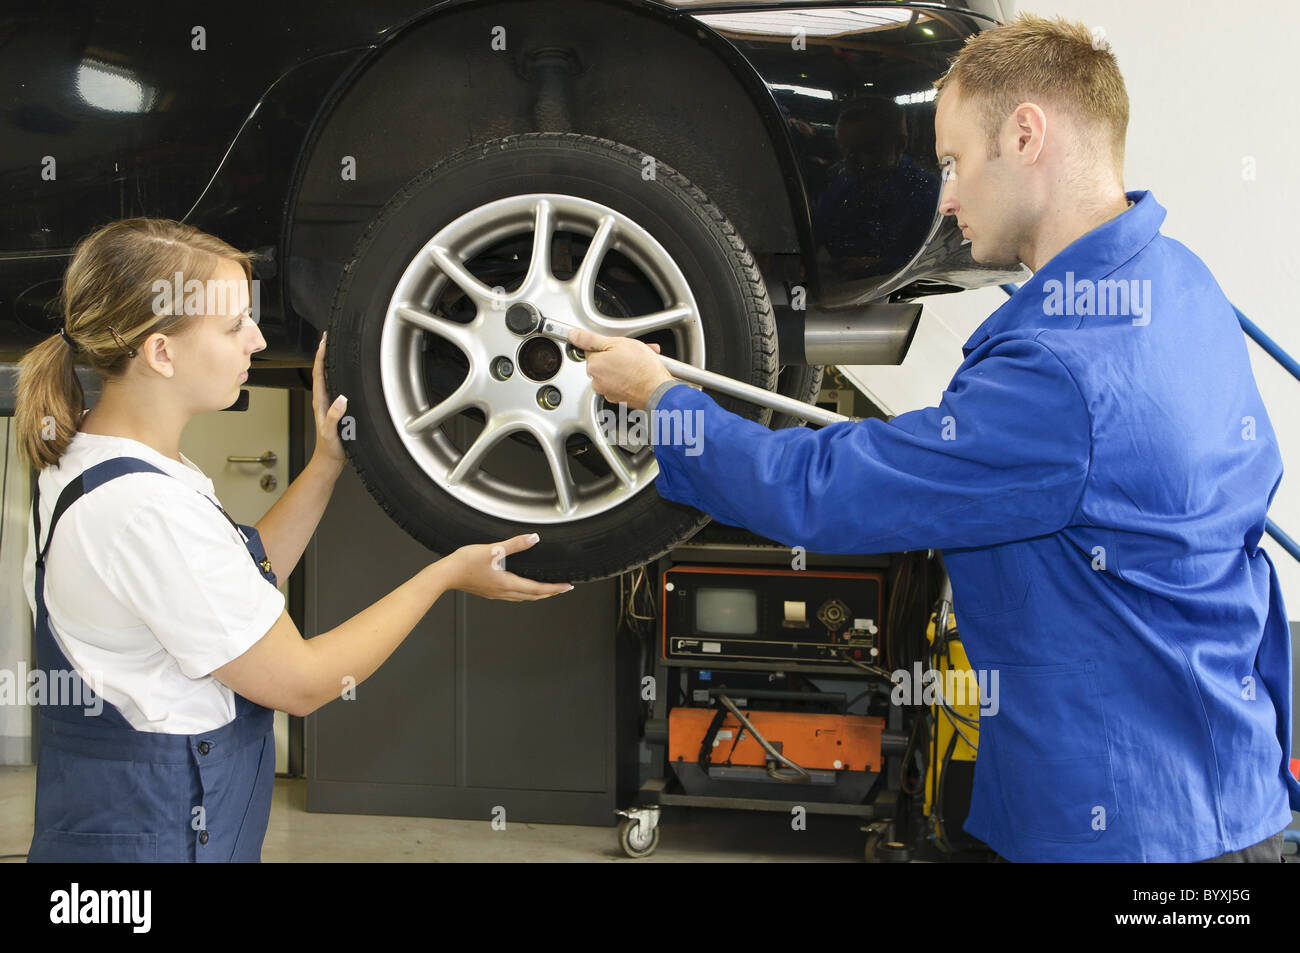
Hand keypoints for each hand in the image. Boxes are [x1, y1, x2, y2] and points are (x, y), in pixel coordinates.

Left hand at [311, 333, 347, 468]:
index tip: (324, 341)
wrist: (330, 459)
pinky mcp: (335, 407)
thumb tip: (341, 398)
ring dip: (329, 361)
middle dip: (324, 353)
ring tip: (334, 347)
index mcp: (320, 402)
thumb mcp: (331, 432)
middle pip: (321, 370)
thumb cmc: (330, 448)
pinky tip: (344, 371)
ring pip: (327, 376)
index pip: (318, 373)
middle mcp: (323, 399)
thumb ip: (334, 416)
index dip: (320, 356)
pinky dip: (337, 374)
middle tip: (329, 337)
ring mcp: (328, 402)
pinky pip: (335, 385)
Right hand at [439, 533, 573, 601]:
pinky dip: (524, 592)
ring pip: (522, 597)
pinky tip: (521, 587)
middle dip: (549, 593)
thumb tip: (533, 538)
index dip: (554, 588)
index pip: (537, 589)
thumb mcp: (493, 550)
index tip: (567, 587)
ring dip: (537, 594)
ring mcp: (495, 593)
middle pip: (532, 596)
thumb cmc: (464, 563)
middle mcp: (503, 592)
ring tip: (547, 590)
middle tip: (562, 589)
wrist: (444, 575)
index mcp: (507, 584)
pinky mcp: (488, 591)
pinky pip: (512, 595)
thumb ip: (515, 544)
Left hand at [567, 327, 670, 410]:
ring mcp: (607, 392)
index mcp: (594, 365)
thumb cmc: (643, 369)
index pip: (592, 349)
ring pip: (612, 373)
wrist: (658, 391)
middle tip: (632, 354)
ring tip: (639, 364)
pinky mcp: (618, 399)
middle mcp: (597, 381)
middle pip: (602, 362)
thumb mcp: (618, 343)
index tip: (618, 346)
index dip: (607, 345)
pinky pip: (619, 384)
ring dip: (623, 367)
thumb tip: (573, 335)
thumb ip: (592, 339)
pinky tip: (639, 375)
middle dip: (616, 356)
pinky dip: (628, 378)